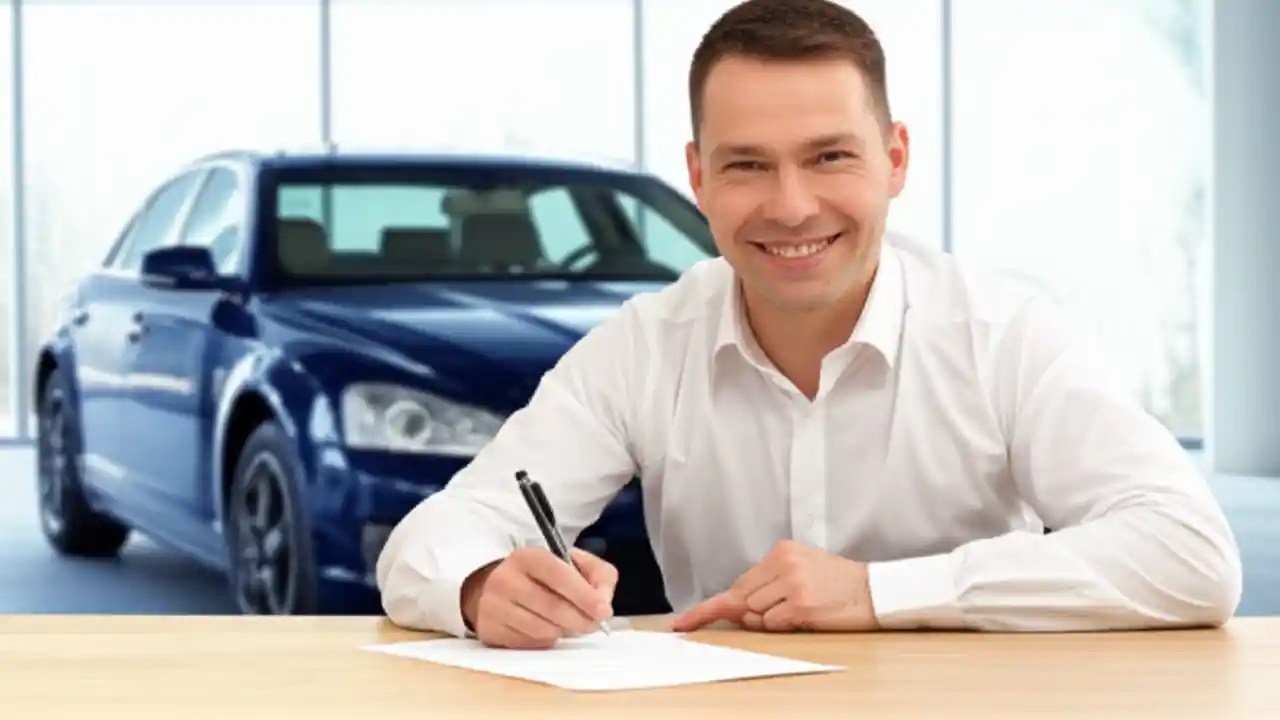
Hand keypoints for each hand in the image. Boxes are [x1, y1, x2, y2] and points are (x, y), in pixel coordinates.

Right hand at [461, 546, 616, 648]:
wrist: (498, 587)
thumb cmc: (544, 577)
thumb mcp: (573, 563)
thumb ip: (598, 575)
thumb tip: (603, 602)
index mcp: (528, 556)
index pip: (559, 576)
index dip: (584, 596)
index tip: (603, 611)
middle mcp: (505, 579)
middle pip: (552, 607)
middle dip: (580, 619)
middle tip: (593, 624)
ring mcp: (494, 606)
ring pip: (542, 629)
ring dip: (564, 631)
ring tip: (569, 624)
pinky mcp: (490, 629)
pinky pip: (528, 643)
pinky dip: (546, 640)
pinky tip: (547, 629)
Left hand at [672, 540, 878, 632]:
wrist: (874, 591)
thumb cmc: (837, 583)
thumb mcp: (801, 568)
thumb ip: (767, 581)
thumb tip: (734, 606)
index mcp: (781, 551)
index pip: (738, 583)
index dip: (711, 607)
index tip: (684, 623)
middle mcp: (783, 563)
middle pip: (743, 601)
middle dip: (755, 614)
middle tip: (786, 609)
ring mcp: (792, 584)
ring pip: (757, 616)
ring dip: (772, 621)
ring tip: (802, 609)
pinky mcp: (802, 605)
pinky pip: (773, 625)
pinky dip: (784, 627)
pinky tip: (806, 616)